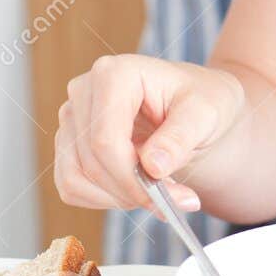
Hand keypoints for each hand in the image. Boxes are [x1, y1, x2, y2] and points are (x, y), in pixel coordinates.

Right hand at [55, 54, 245, 213]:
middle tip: (172, 200)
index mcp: (115, 74)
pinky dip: (102, 198)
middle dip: (131, 191)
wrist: (194, 107)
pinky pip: (70, 184)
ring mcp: (72, 116)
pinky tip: (135, 188)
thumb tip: (153, 166)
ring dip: (116, 197)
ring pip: (75, 177)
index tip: (166, 198)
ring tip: (156, 191)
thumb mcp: (205, 114)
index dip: (131, 178)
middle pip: (91, 161)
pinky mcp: (69, 140)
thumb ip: (180, 137)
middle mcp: (85, 90)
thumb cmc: (201, 101)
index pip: (105, 140)